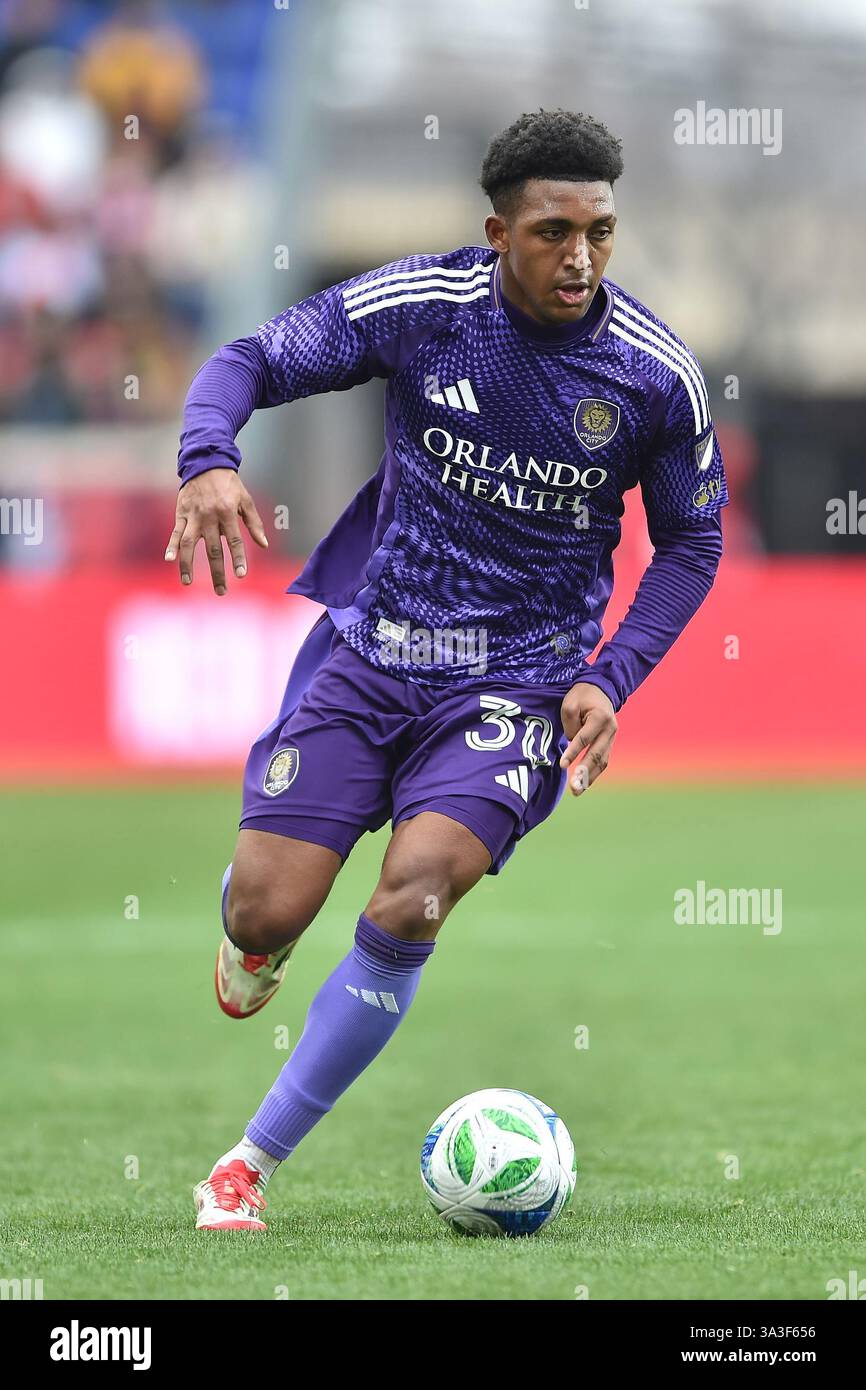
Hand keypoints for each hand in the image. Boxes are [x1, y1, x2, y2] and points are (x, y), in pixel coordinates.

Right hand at [164, 470, 267, 593]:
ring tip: (188, 583)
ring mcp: (193, 516)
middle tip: (221, 591)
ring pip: (189, 545)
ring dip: (188, 565)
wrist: (205, 463)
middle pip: (213, 549)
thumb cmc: (229, 484)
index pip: (234, 541)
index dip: (238, 558)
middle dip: (217, 572)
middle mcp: (209, 517)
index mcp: (227, 513)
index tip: (241, 575)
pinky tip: (169, 560)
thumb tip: (264, 545)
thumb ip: (254, 523)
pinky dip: (171, 546)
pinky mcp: (181, 514)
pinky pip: (175, 533)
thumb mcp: (246, 500)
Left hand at [559, 682, 617, 795]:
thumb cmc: (582, 696)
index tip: (562, 765)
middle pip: (597, 754)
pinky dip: (593, 773)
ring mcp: (612, 737)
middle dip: (584, 772)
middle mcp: (610, 729)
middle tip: (574, 788)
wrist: (600, 690)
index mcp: (600, 717)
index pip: (584, 738)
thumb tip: (572, 745)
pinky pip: (602, 760)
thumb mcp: (570, 703)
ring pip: (602, 761)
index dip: (573, 753)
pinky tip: (584, 783)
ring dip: (590, 777)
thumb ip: (570, 724)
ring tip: (578, 791)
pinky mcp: (609, 743)